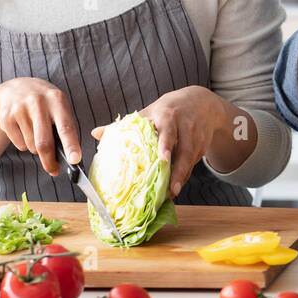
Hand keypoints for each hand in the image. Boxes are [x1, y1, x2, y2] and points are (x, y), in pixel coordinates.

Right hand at [0, 78, 80, 175]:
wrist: (15, 88)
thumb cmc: (44, 102)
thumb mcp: (58, 106)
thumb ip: (65, 127)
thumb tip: (70, 157)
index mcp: (56, 99)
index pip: (65, 126)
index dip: (71, 145)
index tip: (75, 160)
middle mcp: (37, 103)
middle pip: (43, 143)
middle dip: (49, 161)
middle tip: (54, 170)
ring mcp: (19, 109)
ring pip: (31, 146)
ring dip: (36, 149)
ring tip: (37, 134)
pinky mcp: (6, 118)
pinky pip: (19, 145)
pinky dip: (24, 145)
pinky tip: (24, 130)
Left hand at [92, 86, 231, 197]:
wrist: (202, 103)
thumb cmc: (169, 110)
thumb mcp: (149, 112)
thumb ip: (124, 125)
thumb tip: (95, 133)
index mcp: (167, 116)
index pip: (168, 131)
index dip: (166, 145)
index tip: (163, 160)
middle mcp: (184, 126)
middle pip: (183, 150)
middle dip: (178, 170)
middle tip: (171, 189)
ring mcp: (196, 137)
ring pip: (189, 160)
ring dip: (181, 178)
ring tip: (171, 194)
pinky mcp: (203, 146)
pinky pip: (193, 165)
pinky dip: (184, 177)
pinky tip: (175, 189)